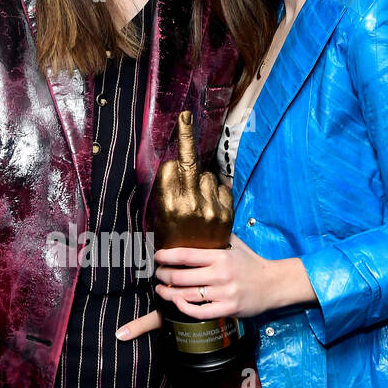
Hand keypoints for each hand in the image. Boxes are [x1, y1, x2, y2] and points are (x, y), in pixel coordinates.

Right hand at [151, 111, 232, 249]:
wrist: (197, 271)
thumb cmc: (172, 243)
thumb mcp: (160, 217)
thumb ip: (167, 191)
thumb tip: (175, 164)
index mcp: (170, 206)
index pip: (172, 165)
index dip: (171, 163)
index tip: (175, 132)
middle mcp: (191, 205)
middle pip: (189, 162)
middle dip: (186, 139)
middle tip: (186, 116)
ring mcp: (211, 209)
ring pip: (206, 176)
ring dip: (201, 182)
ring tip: (197, 201)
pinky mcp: (226, 214)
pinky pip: (221, 188)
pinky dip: (216, 192)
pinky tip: (209, 205)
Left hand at [153, 238, 315, 320]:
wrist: (274, 284)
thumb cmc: (252, 264)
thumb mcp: (237, 246)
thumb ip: (218, 237)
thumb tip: (197, 227)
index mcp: (221, 256)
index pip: (186, 255)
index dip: (167, 256)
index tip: (157, 256)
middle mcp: (221, 274)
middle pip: (181, 276)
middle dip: (163, 275)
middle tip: (158, 274)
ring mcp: (224, 293)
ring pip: (186, 295)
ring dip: (168, 293)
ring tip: (161, 289)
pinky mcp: (227, 309)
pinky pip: (199, 311)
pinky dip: (183, 308)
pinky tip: (177, 302)